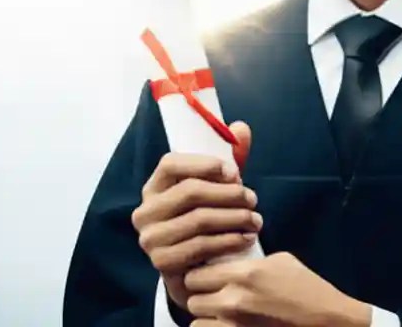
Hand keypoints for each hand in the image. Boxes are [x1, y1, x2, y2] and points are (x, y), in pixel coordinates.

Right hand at [131, 122, 257, 310]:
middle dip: (228, 194)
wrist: (194, 273)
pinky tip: (246, 239)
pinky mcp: (162, 263)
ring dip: (234, 218)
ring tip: (256, 220)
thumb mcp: (214, 192)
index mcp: (153, 188)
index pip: (170, 163)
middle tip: (253, 199)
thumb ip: (227, 161)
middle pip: (189, 191)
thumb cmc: (203, 225)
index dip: (204, 163)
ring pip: (199, 220)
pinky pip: (201, 247)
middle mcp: (145, 211)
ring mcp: (151, 238)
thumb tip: (241, 128)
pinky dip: (229, 241)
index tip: (234, 172)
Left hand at [184, 252, 370, 326]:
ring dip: (204, 317)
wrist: (329, 320)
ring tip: (215, 313)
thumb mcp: (281, 260)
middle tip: (206, 295)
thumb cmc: (308, 288)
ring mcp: (237, 324)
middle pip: (191, 298)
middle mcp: (235, 299)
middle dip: (197, 296)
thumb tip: (229, 252)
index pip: (195, 273)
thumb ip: (250, 257)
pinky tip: (224, 324)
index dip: (196, 274)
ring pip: (197, 321)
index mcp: (245, 273)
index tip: (202, 275)